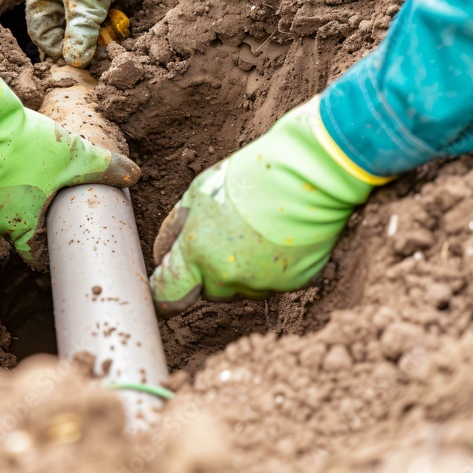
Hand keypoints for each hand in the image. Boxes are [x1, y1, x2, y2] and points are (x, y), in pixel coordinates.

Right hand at [0, 78, 139, 267]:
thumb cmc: (26, 148)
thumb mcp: (75, 157)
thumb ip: (106, 167)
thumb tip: (136, 174)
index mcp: (21, 227)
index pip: (34, 255)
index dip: (48, 253)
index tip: (59, 244)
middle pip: (21, 230)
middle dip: (37, 220)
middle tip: (55, 204)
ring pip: (4, 210)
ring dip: (19, 201)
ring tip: (37, 182)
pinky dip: (3, 186)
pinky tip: (15, 168)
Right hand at [24, 0, 151, 66]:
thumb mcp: (86, 3)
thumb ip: (80, 33)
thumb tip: (75, 62)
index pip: (41, 32)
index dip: (58, 50)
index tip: (78, 62)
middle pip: (59, 28)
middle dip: (77, 42)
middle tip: (95, 53)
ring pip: (76, 22)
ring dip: (91, 33)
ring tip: (106, 40)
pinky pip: (89, 12)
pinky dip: (99, 21)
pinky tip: (111, 26)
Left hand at [149, 97, 385, 316]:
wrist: (309, 175)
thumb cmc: (250, 176)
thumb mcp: (198, 193)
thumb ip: (175, 230)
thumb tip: (164, 255)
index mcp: (195, 252)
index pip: (167, 295)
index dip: (163, 297)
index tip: (163, 298)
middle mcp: (225, 275)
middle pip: (208, 290)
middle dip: (210, 271)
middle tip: (226, 235)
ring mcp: (260, 283)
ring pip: (240, 288)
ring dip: (241, 270)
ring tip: (256, 231)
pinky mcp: (290, 284)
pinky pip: (271, 283)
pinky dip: (271, 267)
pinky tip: (279, 238)